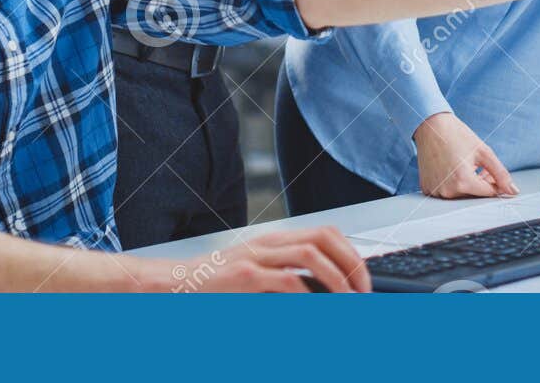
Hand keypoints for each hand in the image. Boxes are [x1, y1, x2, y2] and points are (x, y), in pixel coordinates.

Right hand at [174, 227, 370, 291]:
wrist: (175, 286)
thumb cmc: (217, 285)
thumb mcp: (256, 274)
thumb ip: (286, 277)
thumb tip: (323, 293)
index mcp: (274, 240)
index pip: (324, 232)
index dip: (350, 253)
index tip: (363, 280)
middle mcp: (268, 242)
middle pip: (324, 237)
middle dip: (352, 263)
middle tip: (363, 292)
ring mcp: (256, 256)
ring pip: (311, 255)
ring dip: (337, 279)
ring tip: (348, 301)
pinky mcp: (245, 276)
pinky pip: (286, 280)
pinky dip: (308, 294)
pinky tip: (316, 307)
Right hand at [413, 112, 517, 198]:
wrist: (430, 126)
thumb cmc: (457, 136)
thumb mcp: (484, 152)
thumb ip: (501, 174)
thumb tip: (513, 191)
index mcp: (463, 182)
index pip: (489, 192)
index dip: (494, 182)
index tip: (489, 170)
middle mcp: (447, 191)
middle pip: (474, 195)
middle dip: (480, 183)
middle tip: (477, 165)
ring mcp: (435, 191)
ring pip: (460, 195)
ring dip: (466, 184)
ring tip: (464, 165)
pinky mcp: (427, 188)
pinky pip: (446, 192)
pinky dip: (452, 184)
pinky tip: (451, 168)